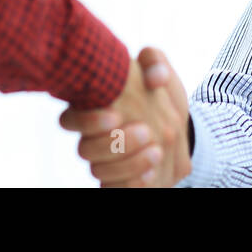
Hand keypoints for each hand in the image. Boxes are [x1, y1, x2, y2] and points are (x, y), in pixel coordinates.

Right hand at [60, 47, 190, 186]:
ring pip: (98, 171)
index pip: (70, 119)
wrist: (182, 130)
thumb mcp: (162, 75)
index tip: (115, 115)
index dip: (86, 121)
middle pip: (85, 150)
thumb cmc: (162, 99)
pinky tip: (151, 174)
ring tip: (156, 151)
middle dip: (112, 144)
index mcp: (95, 112)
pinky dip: (131, 182)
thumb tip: (155, 76)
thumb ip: (155, 63)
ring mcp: (106, 163)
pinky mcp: (119, 182)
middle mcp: (95, 140)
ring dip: (127, 163)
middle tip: (146, 131)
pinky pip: (113, 188)